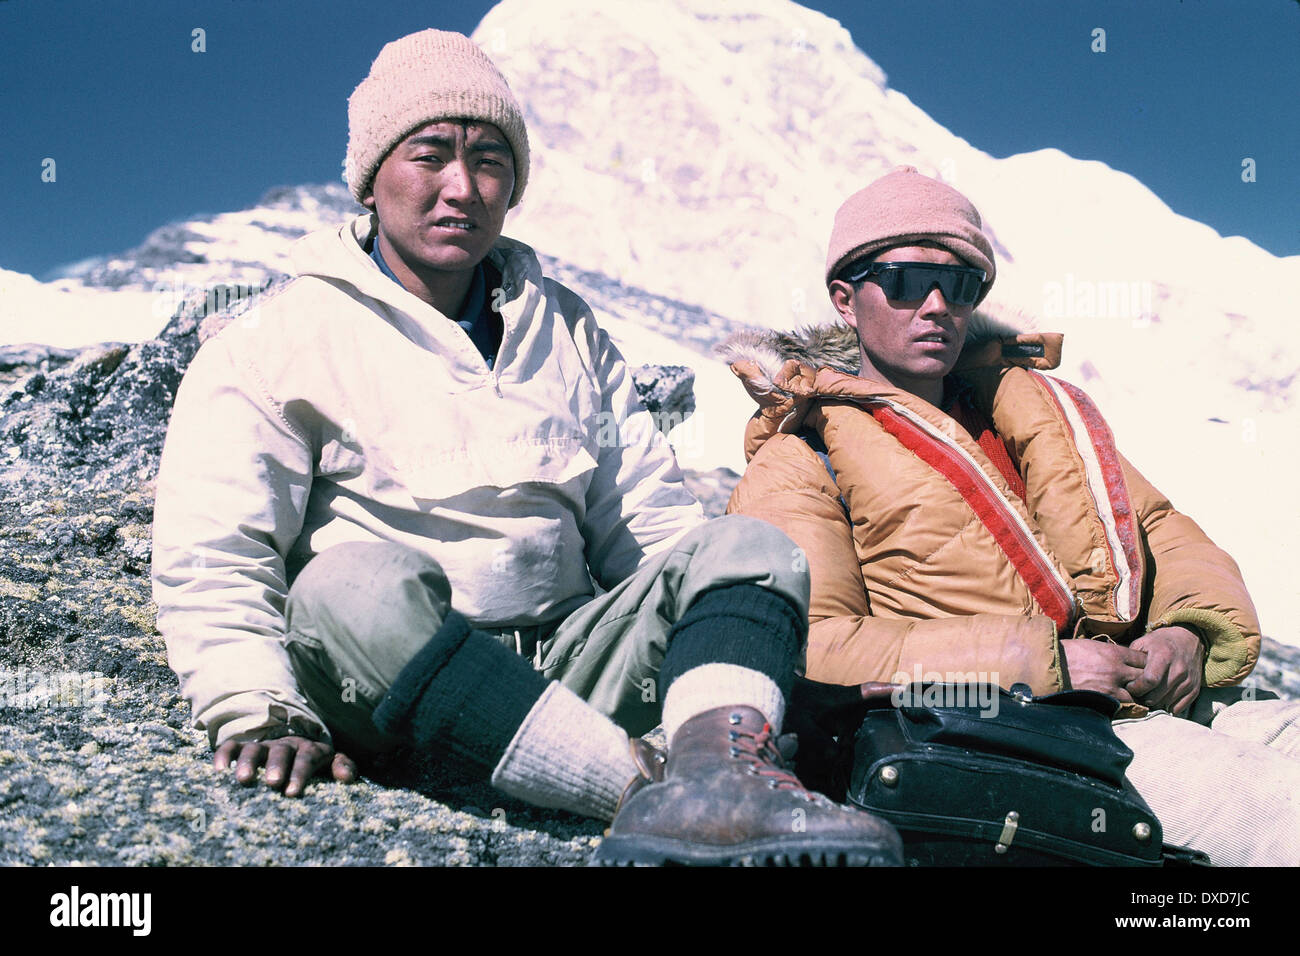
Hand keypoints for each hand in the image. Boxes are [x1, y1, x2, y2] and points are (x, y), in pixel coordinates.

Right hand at [213, 735, 357, 797]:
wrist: (294, 741)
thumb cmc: (313, 760)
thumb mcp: (330, 761)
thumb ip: (342, 766)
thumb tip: (347, 778)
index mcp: (309, 749)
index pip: (307, 758)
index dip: (300, 774)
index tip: (292, 793)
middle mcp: (286, 744)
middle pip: (281, 751)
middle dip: (277, 766)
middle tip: (272, 783)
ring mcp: (265, 745)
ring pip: (255, 748)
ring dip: (248, 762)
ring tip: (243, 780)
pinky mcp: (245, 746)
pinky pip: (233, 746)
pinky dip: (225, 755)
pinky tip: (219, 770)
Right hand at [1061, 639, 1147, 702]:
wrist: (1050, 665)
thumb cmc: (1068, 653)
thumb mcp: (1092, 646)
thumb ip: (1110, 653)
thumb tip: (1120, 658)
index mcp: (1114, 652)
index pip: (1143, 659)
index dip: (1146, 664)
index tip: (1144, 667)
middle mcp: (1117, 669)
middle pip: (1145, 676)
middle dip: (1146, 679)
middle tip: (1145, 683)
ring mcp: (1112, 685)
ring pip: (1139, 693)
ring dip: (1138, 694)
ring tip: (1136, 695)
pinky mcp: (1104, 698)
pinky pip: (1125, 704)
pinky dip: (1128, 704)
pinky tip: (1126, 704)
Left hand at [1126, 626, 1204, 714]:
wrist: (1188, 639)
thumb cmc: (1161, 642)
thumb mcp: (1143, 642)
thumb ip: (1131, 658)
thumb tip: (1120, 676)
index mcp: (1164, 656)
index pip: (1149, 680)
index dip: (1136, 687)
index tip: (1130, 686)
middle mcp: (1179, 669)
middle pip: (1156, 695)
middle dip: (1142, 697)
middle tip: (1137, 692)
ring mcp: (1188, 680)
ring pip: (1166, 703)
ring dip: (1154, 702)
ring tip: (1148, 693)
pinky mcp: (1195, 688)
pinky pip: (1179, 707)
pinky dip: (1167, 706)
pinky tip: (1161, 697)